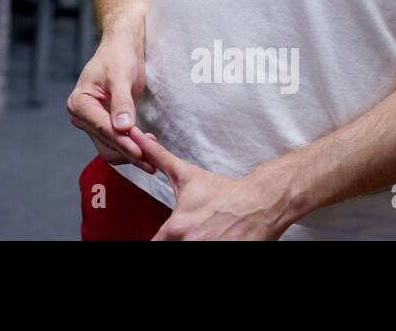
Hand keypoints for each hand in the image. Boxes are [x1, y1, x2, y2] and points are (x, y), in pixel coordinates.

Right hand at [67, 32, 154, 173]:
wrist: (122, 49)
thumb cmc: (118, 56)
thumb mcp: (121, 76)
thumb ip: (121, 103)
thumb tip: (123, 128)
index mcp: (79, 102)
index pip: (102, 128)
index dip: (122, 141)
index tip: (140, 151)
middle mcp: (81, 115)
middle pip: (106, 143)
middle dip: (128, 151)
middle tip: (152, 160)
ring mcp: (92, 122)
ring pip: (111, 148)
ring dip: (131, 154)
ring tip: (153, 155)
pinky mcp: (104, 125)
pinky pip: (117, 143)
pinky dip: (131, 148)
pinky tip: (147, 145)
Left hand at [128, 128, 292, 239]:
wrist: (259, 202)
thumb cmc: (222, 192)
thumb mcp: (186, 174)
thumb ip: (156, 156)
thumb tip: (136, 137)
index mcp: (177, 228)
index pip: (153, 244)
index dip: (158, 238)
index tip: (166, 233)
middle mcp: (191, 244)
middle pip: (170, 248)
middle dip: (177, 240)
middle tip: (192, 229)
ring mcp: (208, 251)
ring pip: (188, 252)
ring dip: (194, 242)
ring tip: (205, 233)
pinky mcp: (226, 255)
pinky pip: (208, 258)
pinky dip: (209, 245)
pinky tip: (215, 237)